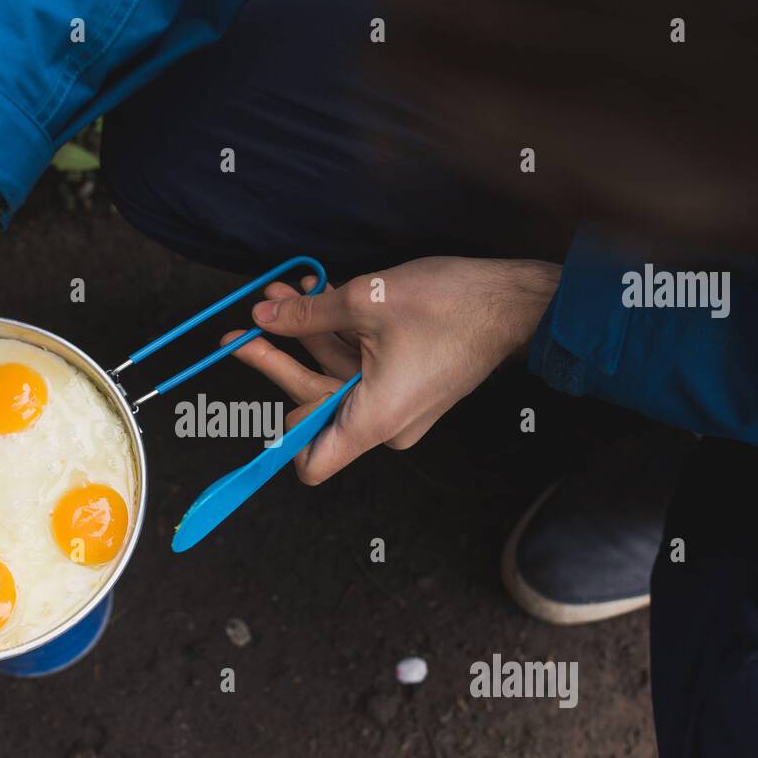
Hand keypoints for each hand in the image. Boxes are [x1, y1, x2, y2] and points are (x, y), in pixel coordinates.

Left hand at [222, 257, 560, 483]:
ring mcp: (394, 404)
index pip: (312, 462)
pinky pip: (357, 367)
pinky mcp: (404, 383)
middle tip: (242, 327)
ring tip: (278, 294)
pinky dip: (336, 336)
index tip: (246, 413)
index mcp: (372, 419)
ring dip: (305, 335)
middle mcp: (382, 423)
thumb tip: (261, 317)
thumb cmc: (450, 306)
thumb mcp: (365, 301)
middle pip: (312, 403)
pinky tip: (313, 295)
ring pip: (333, 376)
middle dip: (278, 358)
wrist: (515, 300)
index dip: (277, 443)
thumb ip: (306, 314)